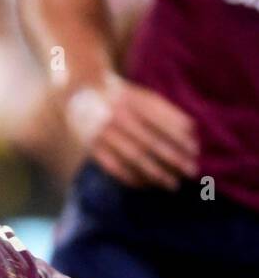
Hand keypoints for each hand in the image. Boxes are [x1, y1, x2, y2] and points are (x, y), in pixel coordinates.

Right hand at [64, 74, 198, 189]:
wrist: (81, 93)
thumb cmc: (122, 96)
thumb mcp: (143, 96)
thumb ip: (165, 111)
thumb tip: (191, 131)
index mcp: (134, 101)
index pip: (162, 122)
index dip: (180, 138)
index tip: (195, 151)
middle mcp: (118, 118)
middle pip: (150, 143)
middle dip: (172, 159)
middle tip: (191, 172)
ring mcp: (104, 134)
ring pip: (133, 158)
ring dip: (155, 173)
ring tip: (172, 184)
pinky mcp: (93, 148)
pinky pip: (114, 167)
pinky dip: (132, 178)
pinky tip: (147, 184)